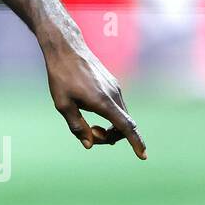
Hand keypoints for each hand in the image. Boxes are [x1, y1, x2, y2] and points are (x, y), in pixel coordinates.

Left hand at [44, 40, 145, 158]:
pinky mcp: (112, 83)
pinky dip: (110, 115)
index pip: (126, 127)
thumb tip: (89, 144)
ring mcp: (115, 87)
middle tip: (90, 134)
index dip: (135, 142)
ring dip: (110, 126)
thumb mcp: (63, 104)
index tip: (143, 155)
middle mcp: (114, 94)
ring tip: (91, 125)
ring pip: (120, 115)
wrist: (66, 48)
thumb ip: (77, 126)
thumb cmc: (61, 76)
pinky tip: (92, 110)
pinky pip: (116, 105)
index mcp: (103, 102)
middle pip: (124, 125)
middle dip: (111, 136)